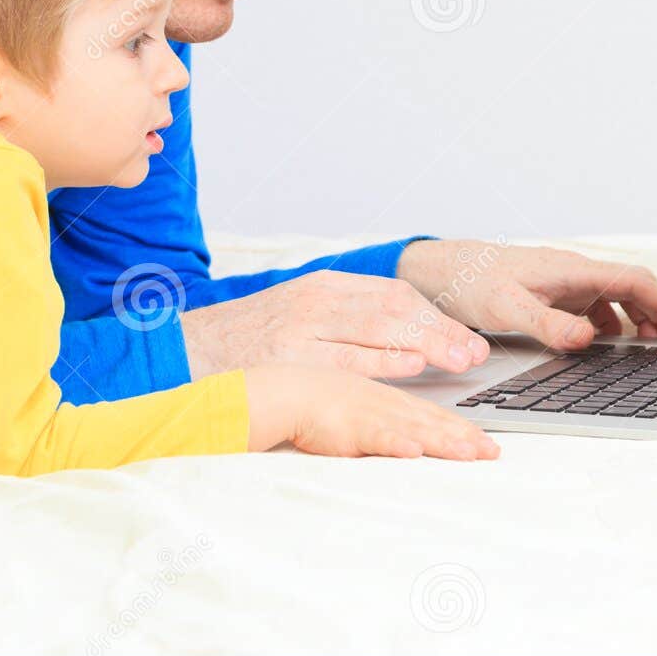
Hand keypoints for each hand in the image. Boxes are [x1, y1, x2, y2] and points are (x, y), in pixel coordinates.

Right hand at [179, 270, 491, 379]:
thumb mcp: (296, 318)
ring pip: (378, 328)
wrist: (180, 351)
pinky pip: (346, 360)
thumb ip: (342, 322)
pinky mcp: (288, 357)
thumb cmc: (242, 343)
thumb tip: (401, 341)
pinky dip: (384, 363)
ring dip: (426, 345)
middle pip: (395, 308)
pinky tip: (412, 368)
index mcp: (322, 287)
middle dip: (442, 330)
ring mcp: (302, 327)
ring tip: (460, 361)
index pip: (393, 296)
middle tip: (476, 353)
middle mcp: (317, 300)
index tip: (468, 339)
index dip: (436, 318)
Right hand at [243, 364, 499, 460]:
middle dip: (463, 436)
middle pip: (429, 418)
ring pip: (412, 426)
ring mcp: (365, 411)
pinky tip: (413, 451)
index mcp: (380, 396)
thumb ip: (370, 417)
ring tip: (471, 453)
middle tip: (492, 453)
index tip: (482, 441)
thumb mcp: (344, 403)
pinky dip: (395, 442)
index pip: (427, 411)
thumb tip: (399, 440)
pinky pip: (374, 434)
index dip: (457, 426)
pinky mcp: (344, 424)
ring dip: (443, 441)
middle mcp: (379, 401)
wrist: (269, 387)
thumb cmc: (301, 395)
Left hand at [395, 239, 656, 351]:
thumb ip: (549, 324)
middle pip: (631, 286)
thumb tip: (588, 338)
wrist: (441, 270)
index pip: (635, 281)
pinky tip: (603, 339)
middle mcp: (572, 270)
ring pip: (613, 294)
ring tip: (645, 345)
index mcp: (572, 270)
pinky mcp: (549, 289)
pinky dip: (608, 320)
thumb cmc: (472, 282)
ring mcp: (562, 279)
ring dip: (634, 317)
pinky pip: (591, 302)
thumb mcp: (509, 308)